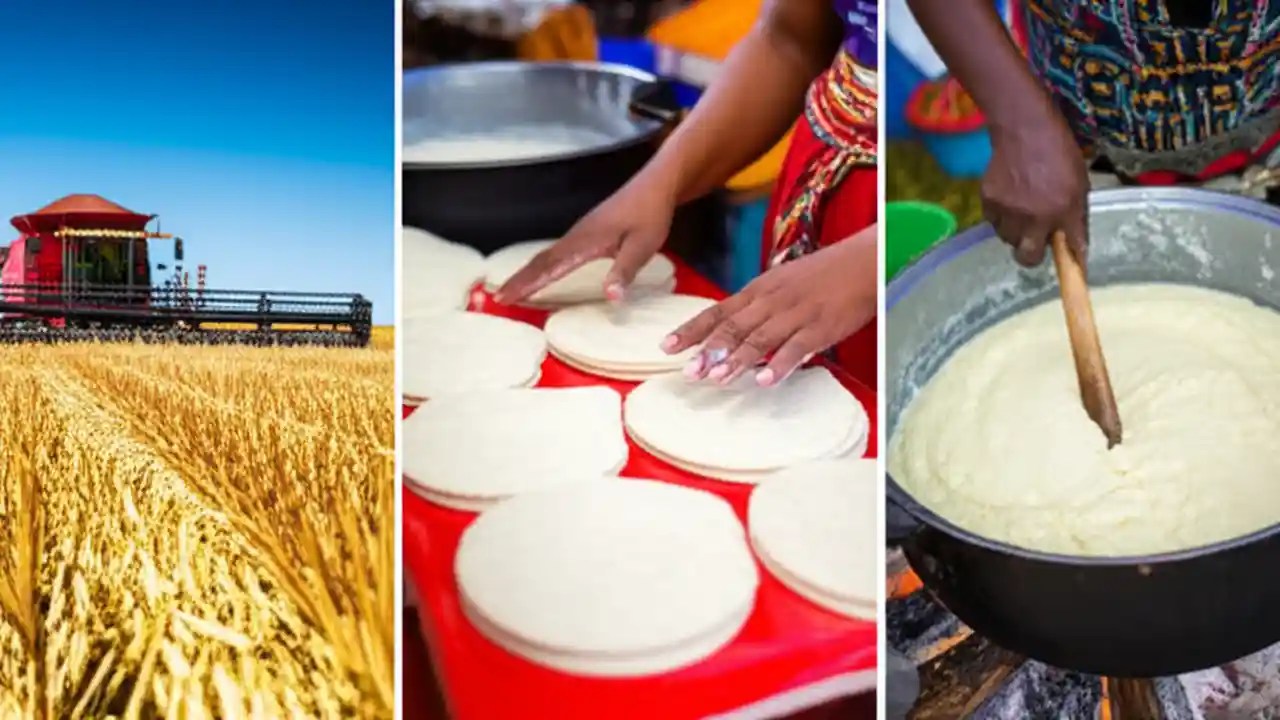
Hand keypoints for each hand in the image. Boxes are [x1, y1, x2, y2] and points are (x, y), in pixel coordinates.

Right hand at [493, 177, 674, 303]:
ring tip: (512, 288)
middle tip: (497, 297)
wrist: (656, 185)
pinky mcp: (587, 231)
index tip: (506, 296)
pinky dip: (543, 264)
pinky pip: (557, 250)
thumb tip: (610, 298)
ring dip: (527, 272)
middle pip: (541, 260)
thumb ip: (624, 271)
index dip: (527, 283)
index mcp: (586, 241)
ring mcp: (581, 232)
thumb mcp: (643, 246)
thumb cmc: (651, 214)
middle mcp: (577, 235)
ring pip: (547, 254)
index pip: (550, 266)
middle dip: (519, 279)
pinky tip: (542, 271)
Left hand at [662, 227, 876, 385]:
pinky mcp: (820, 327)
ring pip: (760, 338)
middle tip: (688, 373)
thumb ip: (755, 309)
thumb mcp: (780, 285)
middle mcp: (771, 301)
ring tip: (717, 379)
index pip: (717, 311)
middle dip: (709, 350)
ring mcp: (796, 314)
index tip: (666, 348)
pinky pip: (797, 347)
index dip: (691, 330)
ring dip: (737, 360)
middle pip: (734, 327)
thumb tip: (728, 335)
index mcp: (758, 291)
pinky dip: (780, 364)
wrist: (863, 261)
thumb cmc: (820, 276)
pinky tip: (765, 381)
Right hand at [981, 110, 1088, 265]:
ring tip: (1022, 211)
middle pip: (1027, 257)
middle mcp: (1035, 216)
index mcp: (1063, 210)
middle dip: (1032, 254)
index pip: (1071, 248)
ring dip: (1016, 233)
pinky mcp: (988, 201)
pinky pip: (993, 223)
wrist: (1024, 128)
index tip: (1074, 275)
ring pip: (1008, 240)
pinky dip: (1001, 217)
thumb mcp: (1079, 184)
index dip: (1072, 265)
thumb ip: (1077, 217)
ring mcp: (1009, 210)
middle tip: (1036, 240)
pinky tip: (1009, 199)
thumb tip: (1078, 248)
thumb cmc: (1058, 152)